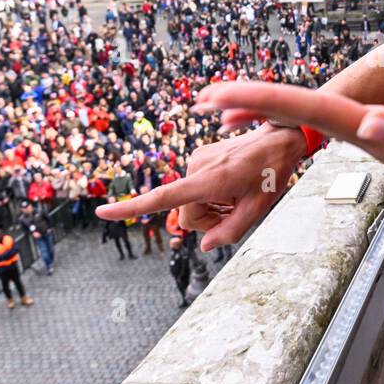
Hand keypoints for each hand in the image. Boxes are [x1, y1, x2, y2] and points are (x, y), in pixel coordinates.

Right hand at [95, 123, 305, 248]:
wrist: (281, 137)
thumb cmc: (273, 172)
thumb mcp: (259, 208)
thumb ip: (231, 231)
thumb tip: (204, 247)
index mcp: (208, 181)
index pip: (162, 199)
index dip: (130, 208)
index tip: (101, 212)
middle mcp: (195, 167)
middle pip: (186, 214)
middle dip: (208, 220)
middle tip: (236, 210)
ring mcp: (196, 160)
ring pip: (191, 202)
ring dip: (212, 206)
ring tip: (239, 193)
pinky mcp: (199, 157)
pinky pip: (196, 189)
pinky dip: (212, 195)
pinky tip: (233, 186)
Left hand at [191, 83, 383, 236]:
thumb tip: (369, 122)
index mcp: (375, 133)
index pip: (308, 110)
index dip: (263, 98)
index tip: (220, 92)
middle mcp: (366, 137)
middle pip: (299, 116)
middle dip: (252, 103)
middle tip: (205, 94)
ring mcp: (374, 138)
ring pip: (310, 120)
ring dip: (271, 109)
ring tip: (231, 102)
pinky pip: (333, 122)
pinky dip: (302, 114)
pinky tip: (289, 113)